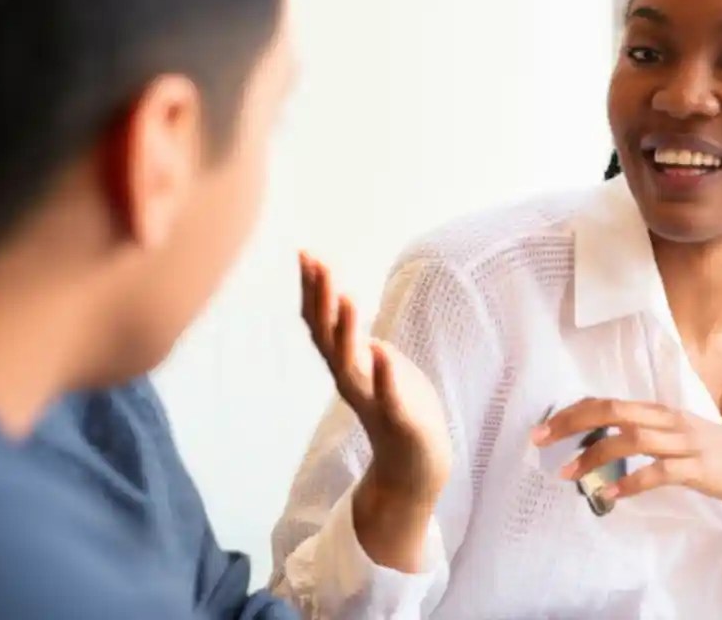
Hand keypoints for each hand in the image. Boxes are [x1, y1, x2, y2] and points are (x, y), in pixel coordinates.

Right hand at [299, 251, 450, 505]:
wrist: (415, 468)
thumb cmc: (398, 408)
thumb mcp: (374, 363)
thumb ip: (354, 339)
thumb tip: (339, 305)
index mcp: (347, 364)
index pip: (320, 322)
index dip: (312, 289)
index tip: (305, 254)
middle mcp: (350, 380)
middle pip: (326, 335)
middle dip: (320, 298)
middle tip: (315, 261)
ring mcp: (371, 400)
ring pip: (349, 363)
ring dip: (345, 330)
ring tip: (345, 296)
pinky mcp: (398, 419)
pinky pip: (387, 396)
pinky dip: (382, 375)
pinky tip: (380, 351)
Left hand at [532, 398, 721, 527]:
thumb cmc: (718, 452)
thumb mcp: (678, 433)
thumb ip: (645, 431)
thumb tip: (603, 437)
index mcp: (660, 411)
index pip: (608, 402)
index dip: (573, 411)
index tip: (544, 426)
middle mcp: (669, 420)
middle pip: (613, 411)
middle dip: (572, 423)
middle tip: (540, 439)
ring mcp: (685, 443)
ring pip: (632, 439)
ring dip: (595, 455)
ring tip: (569, 473)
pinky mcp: (699, 469)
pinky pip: (660, 473)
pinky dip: (633, 482)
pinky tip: (612, 494)